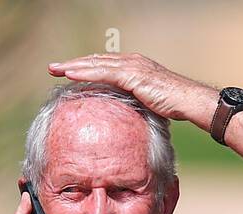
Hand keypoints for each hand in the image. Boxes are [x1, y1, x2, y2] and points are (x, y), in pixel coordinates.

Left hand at [48, 53, 208, 121]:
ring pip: (95, 63)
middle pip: (95, 60)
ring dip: (73, 66)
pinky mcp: (132, 74)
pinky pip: (103, 72)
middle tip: (53, 68)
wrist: (188, 101)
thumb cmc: (175, 107)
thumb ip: (135, 108)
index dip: (85, 67)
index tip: (69, 72)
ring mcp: (131, 66)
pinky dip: (85, 72)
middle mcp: (131, 61)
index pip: (104, 65)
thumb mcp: (150, 105)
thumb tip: (126, 124)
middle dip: (73, 64)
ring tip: (55, 69)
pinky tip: (70, 74)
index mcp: (134, 67)